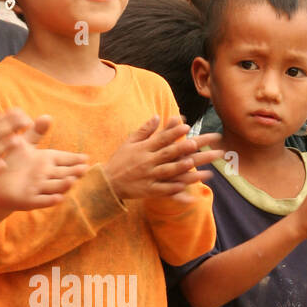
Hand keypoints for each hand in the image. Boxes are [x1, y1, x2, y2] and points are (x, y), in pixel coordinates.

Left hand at [0, 115, 88, 208]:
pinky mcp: (30, 201)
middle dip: (74, 171)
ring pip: (55, 186)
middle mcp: (46, 175)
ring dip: (65, 185)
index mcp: (47, 161)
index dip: (75, 158)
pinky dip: (50, 200)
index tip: (86, 158)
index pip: (64, 158)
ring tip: (73, 181)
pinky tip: (59, 198)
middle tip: (85, 168)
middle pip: (63, 173)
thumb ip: (36, 132)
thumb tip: (48, 116)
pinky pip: (42, 200)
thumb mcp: (24, 145)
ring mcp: (39, 188)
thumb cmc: (14, 163)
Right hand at [103, 116, 223, 200]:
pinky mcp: (148, 190)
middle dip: (186, 148)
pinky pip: (163, 190)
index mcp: (144, 148)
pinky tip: (187, 187)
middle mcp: (148, 161)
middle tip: (199, 143)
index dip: (174, 133)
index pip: (162, 139)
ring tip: (197, 165)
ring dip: (183, 168)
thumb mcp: (130, 142)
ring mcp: (148, 176)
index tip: (187, 126)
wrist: (107, 183)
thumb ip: (145, 130)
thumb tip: (158, 116)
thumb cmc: (120, 160)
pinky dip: (174, 189)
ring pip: (169, 171)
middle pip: (170, 153)